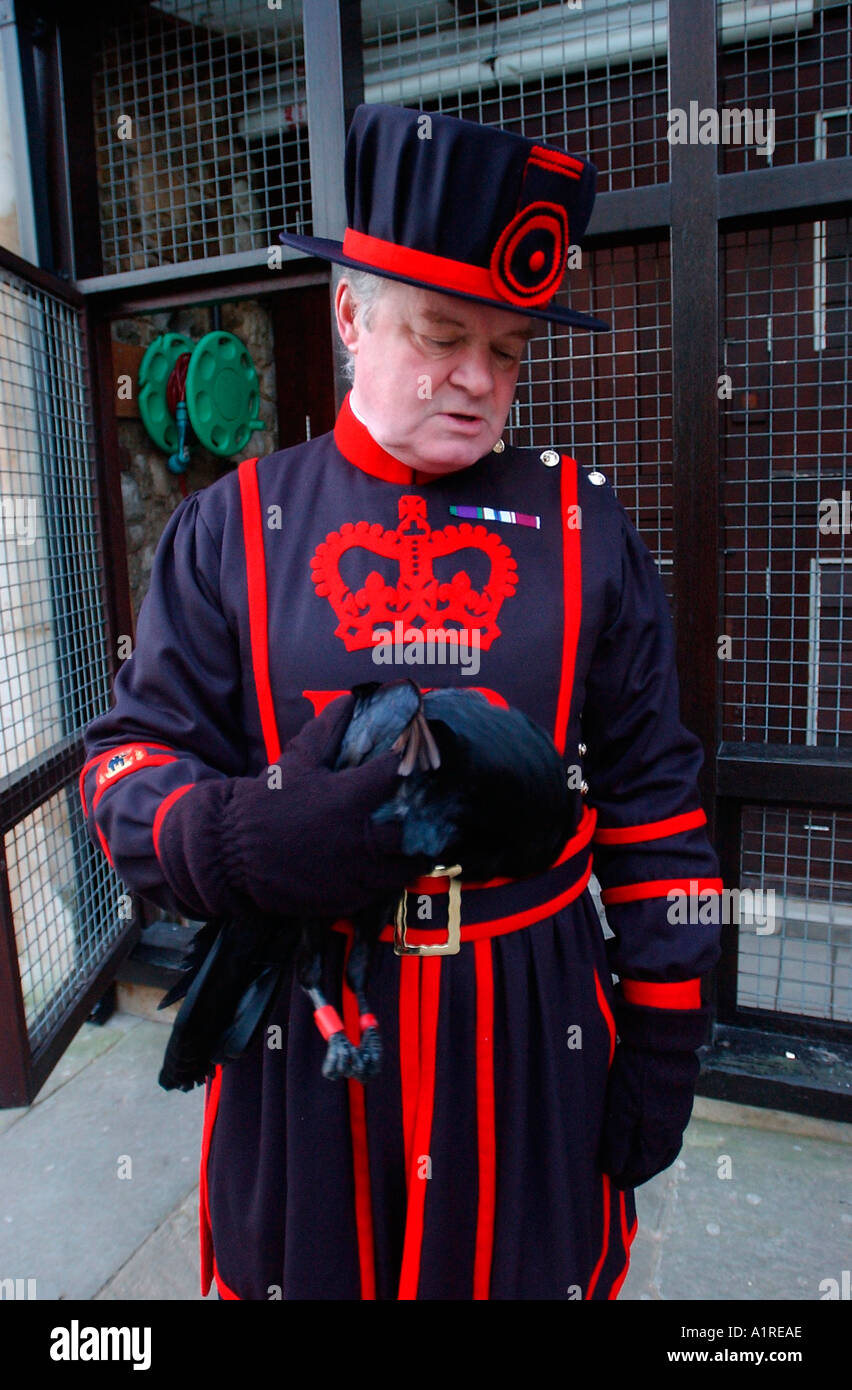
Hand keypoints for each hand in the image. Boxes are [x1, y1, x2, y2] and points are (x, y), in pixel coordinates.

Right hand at [158, 695, 429, 920]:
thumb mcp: (296, 761)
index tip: (417, 757)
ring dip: (415, 855)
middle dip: (425, 820)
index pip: (393, 775)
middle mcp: (356, 838)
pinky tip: (394, 869)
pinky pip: (381, 891)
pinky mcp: (345, 898)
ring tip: (424, 845)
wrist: (230, 852)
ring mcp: (353, 872)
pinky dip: (390, 878)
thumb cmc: (265, 802)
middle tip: (433, 811)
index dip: (407, 763)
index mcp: (346, 799)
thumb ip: (327, 730)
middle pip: (410, 831)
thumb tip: (349, 700)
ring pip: (403, 868)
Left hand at [598, 1043, 699, 1189]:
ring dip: (652, 1158)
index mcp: (659, 1136)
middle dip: (641, 1172)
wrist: (663, 1042)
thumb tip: (615, 1170)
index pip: (643, 1166)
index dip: (627, 1176)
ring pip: (666, 1146)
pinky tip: (651, 1134)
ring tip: (638, 1162)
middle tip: (625, 1178)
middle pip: (657, 1160)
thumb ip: (618, 1141)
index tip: (614, 1182)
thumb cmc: (638, 1075)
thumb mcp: (622, 1109)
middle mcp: (673, 1130)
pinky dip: (658, 1141)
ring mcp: (679, 1115)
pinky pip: (670, 1130)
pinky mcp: (679, 1100)